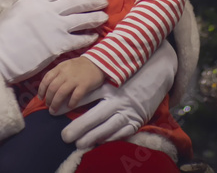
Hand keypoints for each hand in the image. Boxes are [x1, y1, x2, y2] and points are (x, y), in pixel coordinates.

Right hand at [0, 0, 107, 82]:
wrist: (1, 57)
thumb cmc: (4, 36)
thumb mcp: (16, 11)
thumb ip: (33, 5)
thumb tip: (47, 2)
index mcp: (35, 0)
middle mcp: (47, 11)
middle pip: (76, 2)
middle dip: (92, 1)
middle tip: (103, 1)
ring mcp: (54, 27)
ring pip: (81, 19)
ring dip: (95, 17)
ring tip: (104, 16)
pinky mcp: (58, 45)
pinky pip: (79, 39)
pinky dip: (89, 37)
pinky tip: (95, 36)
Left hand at [39, 57, 105, 112]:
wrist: (98, 62)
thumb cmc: (80, 66)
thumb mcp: (66, 65)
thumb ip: (58, 74)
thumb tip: (48, 88)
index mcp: (60, 68)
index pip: (47, 79)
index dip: (42, 90)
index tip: (41, 97)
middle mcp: (65, 73)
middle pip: (52, 88)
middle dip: (48, 99)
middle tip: (48, 106)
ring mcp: (75, 79)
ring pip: (61, 93)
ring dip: (56, 103)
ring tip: (54, 110)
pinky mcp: (84, 85)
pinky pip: (76, 96)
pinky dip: (71, 102)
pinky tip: (69, 106)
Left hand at [60, 41, 176, 148]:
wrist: (158, 72)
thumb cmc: (131, 75)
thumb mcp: (112, 78)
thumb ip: (94, 87)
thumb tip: (71, 97)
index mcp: (110, 87)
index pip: (87, 97)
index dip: (71, 105)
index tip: (58, 111)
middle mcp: (119, 100)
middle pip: (95, 116)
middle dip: (79, 127)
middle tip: (65, 136)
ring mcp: (129, 112)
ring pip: (108, 128)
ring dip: (93, 137)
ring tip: (79, 143)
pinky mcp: (137, 121)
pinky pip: (122, 133)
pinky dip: (110, 138)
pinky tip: (99, 142)